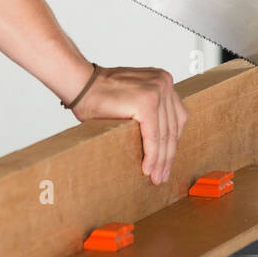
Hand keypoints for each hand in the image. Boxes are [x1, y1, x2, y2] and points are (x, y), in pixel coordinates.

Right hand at [71, 66, 188, 184]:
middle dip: (168, 155)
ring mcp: (157, 91)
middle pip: (173, 127)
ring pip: (165, 134)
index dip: (172, 142)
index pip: (176, 118)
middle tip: (163, 175)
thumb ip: (149, 111)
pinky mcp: (147, 103)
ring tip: (156, 176)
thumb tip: (160, 144)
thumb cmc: (100, 94)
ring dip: (161, 160)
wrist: (81, 84)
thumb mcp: (134, 98)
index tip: (167, 161)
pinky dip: (152, 155)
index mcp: (163, 80)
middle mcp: (164, 82)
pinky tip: (147, 168)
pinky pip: (154, 136)